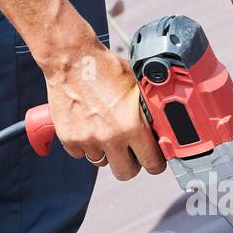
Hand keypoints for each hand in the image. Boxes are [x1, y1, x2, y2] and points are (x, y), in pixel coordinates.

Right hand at [39, 32, 164, 180]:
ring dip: (106, 152)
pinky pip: (80, 154)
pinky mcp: (69, 138)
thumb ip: (149, 111)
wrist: (72, 59)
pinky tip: (88, 125)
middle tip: (130, 151)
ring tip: (105, 130)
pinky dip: (85, 144)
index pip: (152, 163)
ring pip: (101, 162)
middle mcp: (110, 137)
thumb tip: (164, 128)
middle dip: (131, 164)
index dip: (155, 163)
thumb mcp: (138, 86)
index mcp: (132, 126)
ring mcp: (87, 140)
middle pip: (125, 173)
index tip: (153, 159)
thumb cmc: (107, 69)